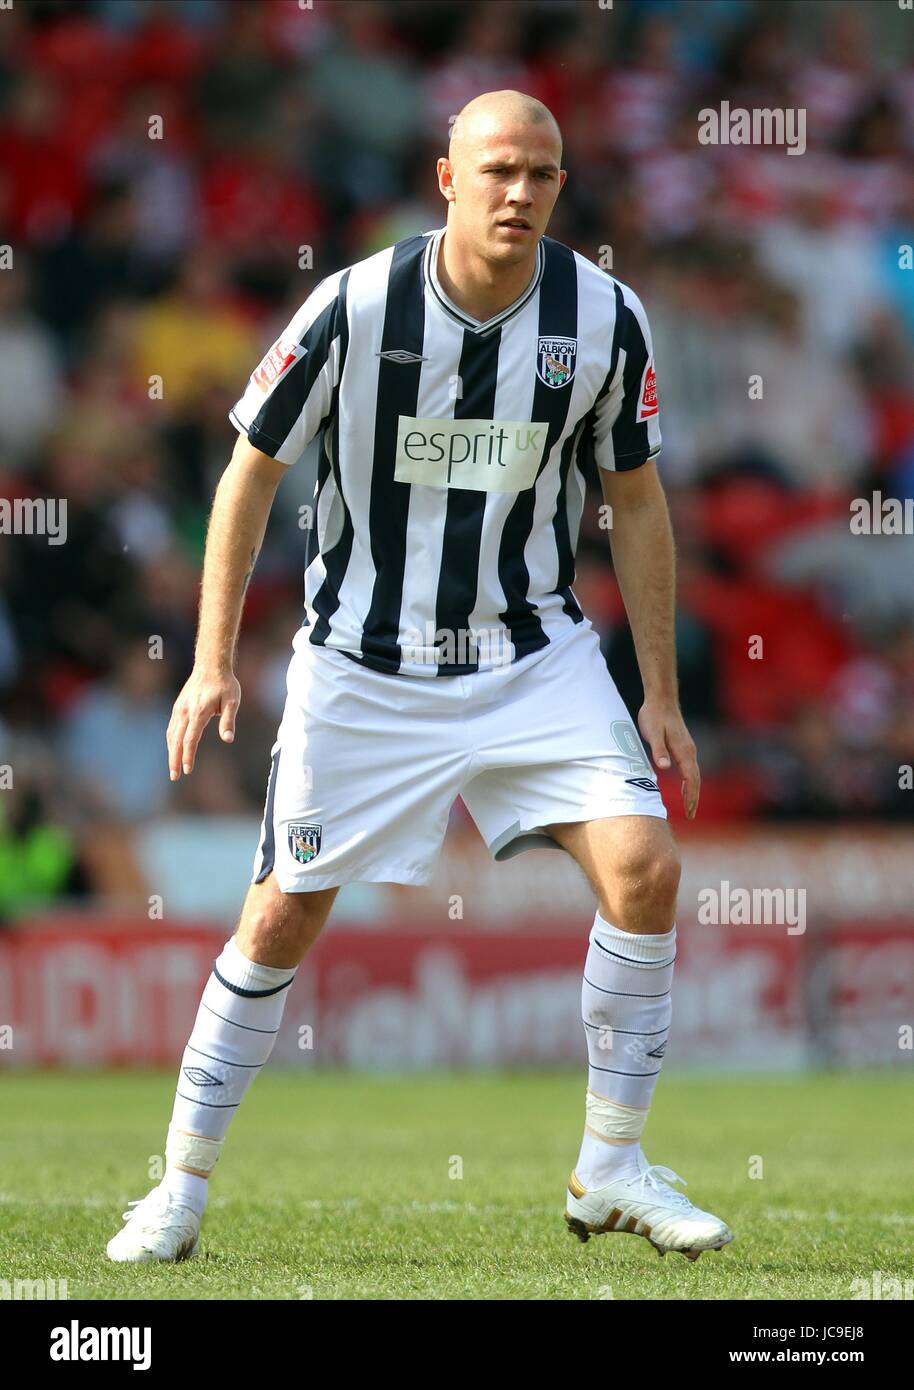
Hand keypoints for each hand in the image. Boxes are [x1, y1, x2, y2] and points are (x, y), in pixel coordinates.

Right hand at [167, 667, 240, 780]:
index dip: (188, 756)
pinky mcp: (178, 706)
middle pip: (176, 740)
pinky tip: (173, 749)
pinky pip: (171, 727)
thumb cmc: (225, 684)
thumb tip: (228, 739)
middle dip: (174, 759)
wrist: (211, 665)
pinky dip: (170, 740)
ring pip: (171, 734)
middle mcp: (185, 711)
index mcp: (199, 712)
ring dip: (170, 751)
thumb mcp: (232, 701)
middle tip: (174, 776)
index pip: (190, 739)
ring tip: (172, 767)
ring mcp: (179, 708)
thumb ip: (228, 721)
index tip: (187, 770)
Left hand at [638, 699, 699, 818]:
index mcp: (683, 750)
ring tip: (689, 807)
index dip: (691, 796)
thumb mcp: (652, 733)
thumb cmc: (654, 716)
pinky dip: (689, 781)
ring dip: (692, 791)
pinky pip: (690, 769)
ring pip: (694, 775)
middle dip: (693, 798)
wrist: (661, 699)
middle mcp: (689, 751)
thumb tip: (665, 767)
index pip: (691, 778)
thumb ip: (658, 750)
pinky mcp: (683, 747)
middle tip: (690, 815)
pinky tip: (685, 788)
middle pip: (695, 779)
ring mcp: (688, 749)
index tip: (689, 810)